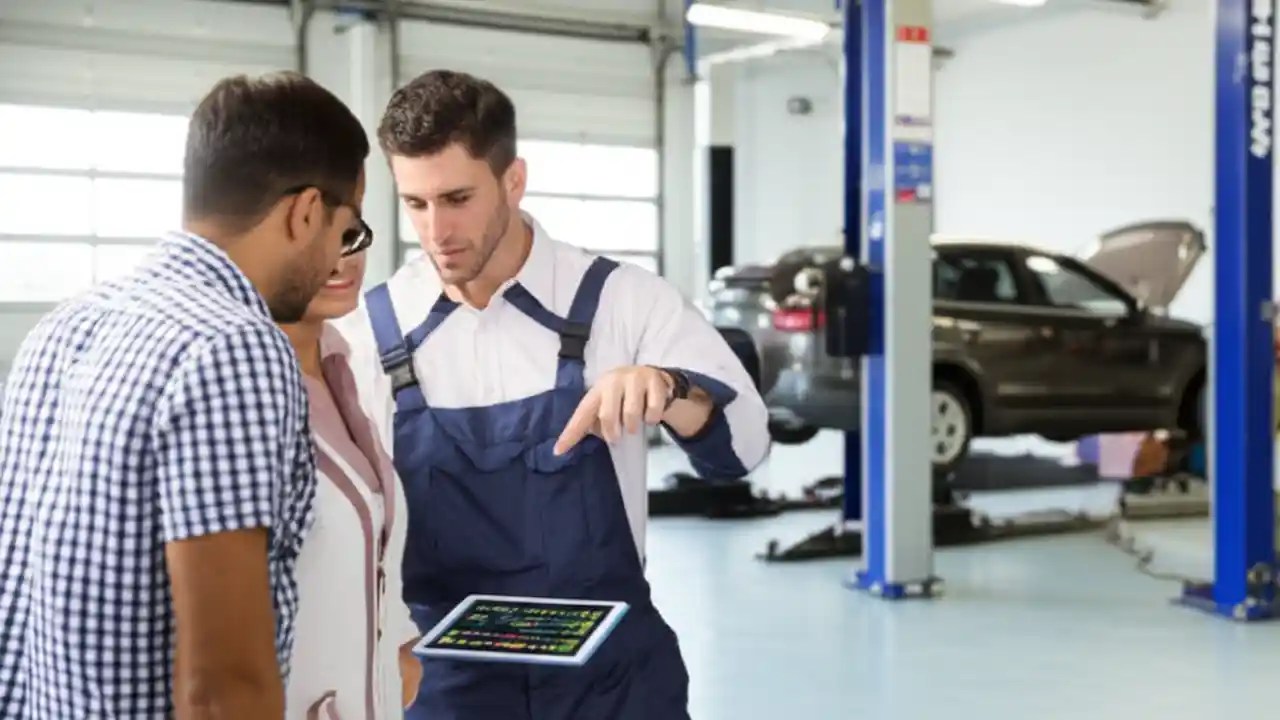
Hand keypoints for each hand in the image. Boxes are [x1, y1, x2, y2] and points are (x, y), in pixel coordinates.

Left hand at [554, 366, 672, 454]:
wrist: (652, 378)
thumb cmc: (624, 397)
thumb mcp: (607, 406)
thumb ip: (594, 423)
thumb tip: (580, 443)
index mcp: (598, 389)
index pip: (581, 414)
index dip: (570, 434)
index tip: (559, 451)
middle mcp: (613, 381)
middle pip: (606, 415)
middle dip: (611, 432)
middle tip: (616, 438)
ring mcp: (635, 379)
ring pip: (631, 413)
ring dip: (633, 427)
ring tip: (635, 427)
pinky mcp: (654, 381)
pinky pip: (652, 410)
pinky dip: (652, 419)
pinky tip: (650, 417)